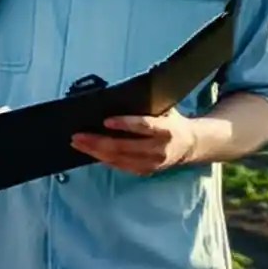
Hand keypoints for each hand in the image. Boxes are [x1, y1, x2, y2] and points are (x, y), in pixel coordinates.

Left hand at [70, 108, 198, 175]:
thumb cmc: (172, 122)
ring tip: (78, 143)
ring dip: (95, 152)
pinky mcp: (145, 171)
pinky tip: (90, 152)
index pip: (143, 126)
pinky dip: (103, 160)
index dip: (125, 124)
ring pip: (118, 160)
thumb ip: (146, 106)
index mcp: (165, 130)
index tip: (106, 121)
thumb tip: (118, 97)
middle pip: (124, 147)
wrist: (190, 145)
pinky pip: (120, 167)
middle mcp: (158, 149)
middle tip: (78, 135)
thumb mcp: (165, 109)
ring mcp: (151, 163)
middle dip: (98, 142)